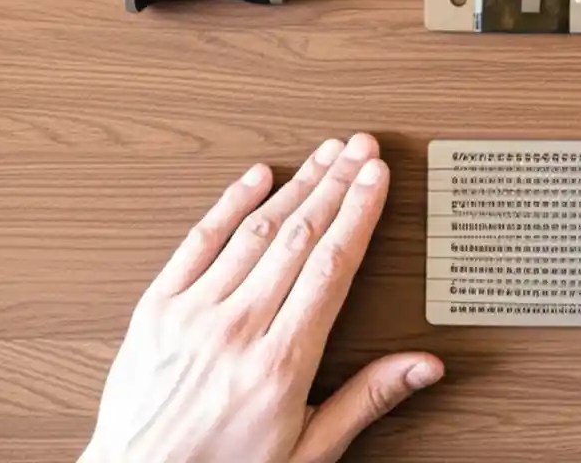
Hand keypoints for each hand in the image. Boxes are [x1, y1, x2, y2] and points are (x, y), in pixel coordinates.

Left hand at [81, 135, 443, 462]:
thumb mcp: (309, 451)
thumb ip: (366, 400)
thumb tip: (423, 367)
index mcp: (281, 363)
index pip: (332, 266)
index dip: (359, 212)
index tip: (378, 177)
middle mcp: (237, 329)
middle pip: (300, 236)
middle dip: (338, 184)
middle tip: (362, 148)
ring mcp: (193, 313)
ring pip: (256, 232)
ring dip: (296, 185)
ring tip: (326, 154)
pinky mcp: (156, 309)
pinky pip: (197, 241)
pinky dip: (230, 204)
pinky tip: (257, 178)